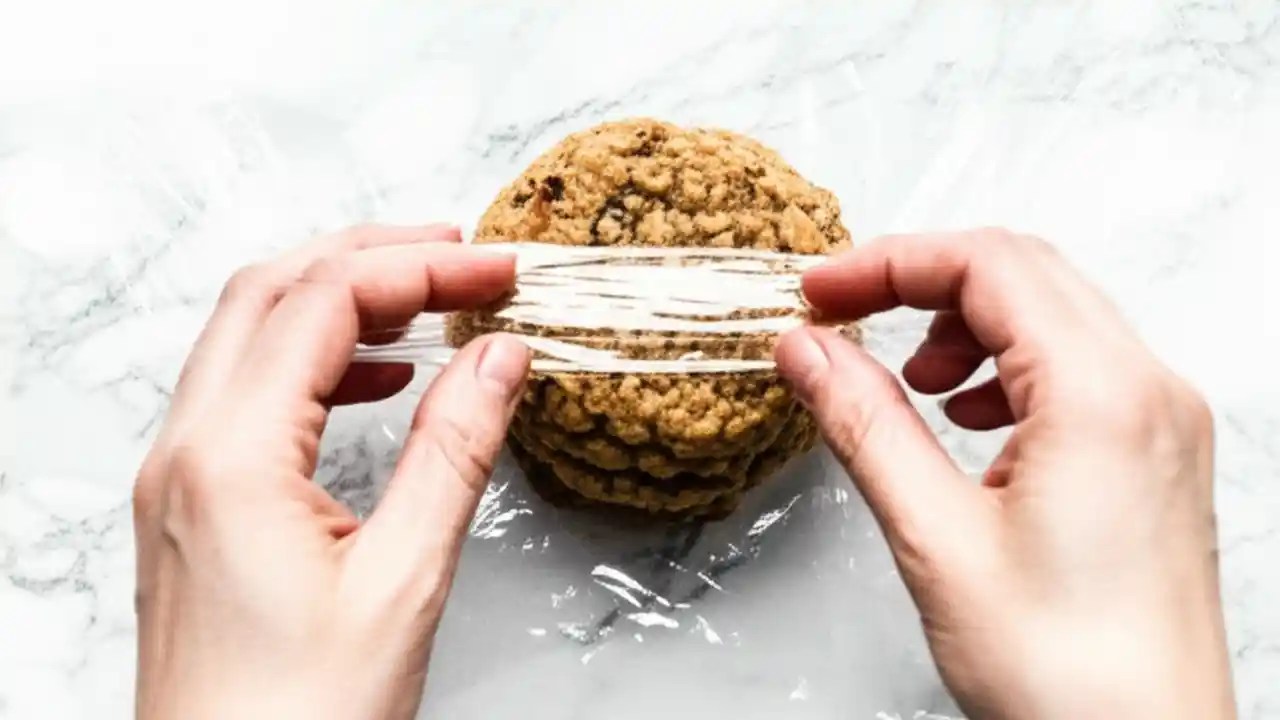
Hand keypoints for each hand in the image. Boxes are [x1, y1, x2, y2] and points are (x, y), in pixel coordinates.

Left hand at [132, 224, 530, 719]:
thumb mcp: (405, 580)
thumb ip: (455, 450)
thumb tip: (500, 356)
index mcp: (230, 459)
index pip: (326, 303)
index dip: (423, 269)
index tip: (500, 270)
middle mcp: (186, 453)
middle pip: (269, 291)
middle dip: (370, 257)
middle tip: (461, 254)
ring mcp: (177, 478)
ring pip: (248, 334)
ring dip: (336, 298)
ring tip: (428, 301)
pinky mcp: (189, 506)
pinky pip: (244, 392)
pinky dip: (313, 359)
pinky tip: (376, 379)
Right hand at [775, 229, 1234, 719]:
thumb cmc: (1066, 674)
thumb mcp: (935, 538)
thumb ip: (864, 425)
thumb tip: (809, 349)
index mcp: (1103, 397)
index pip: (988, 266)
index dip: (889, 262)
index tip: (820, 291)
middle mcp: (1150, 393)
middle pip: (1025, 274)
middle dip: (923, 282)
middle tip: (843, 314)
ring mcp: (1162, 424)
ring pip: (1055, 316)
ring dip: (968, 325)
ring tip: (907, 380)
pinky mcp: (1156, 458)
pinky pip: (1080, 371)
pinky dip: (1008, 370)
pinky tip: (966, 421)